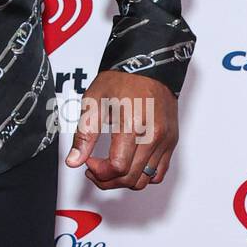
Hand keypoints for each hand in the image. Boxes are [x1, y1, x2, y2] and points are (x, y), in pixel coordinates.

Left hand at [64, 71, 177, 190]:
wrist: (148, 64)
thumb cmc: (121, 79)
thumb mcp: (94, 102)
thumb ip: (84, 135)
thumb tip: (74, 160)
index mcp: (133, 124)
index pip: (117, 167)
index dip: (98, 172)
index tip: (88, 162)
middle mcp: (153, 135)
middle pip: (131, 178)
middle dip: (107, 180)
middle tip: (93, 169)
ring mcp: (165, 140)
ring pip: (146, 180)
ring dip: (124, 181)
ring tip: (109, 169)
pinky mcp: (171, 141)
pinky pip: (159, 173)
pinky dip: (143, 176)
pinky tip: (128, 164)